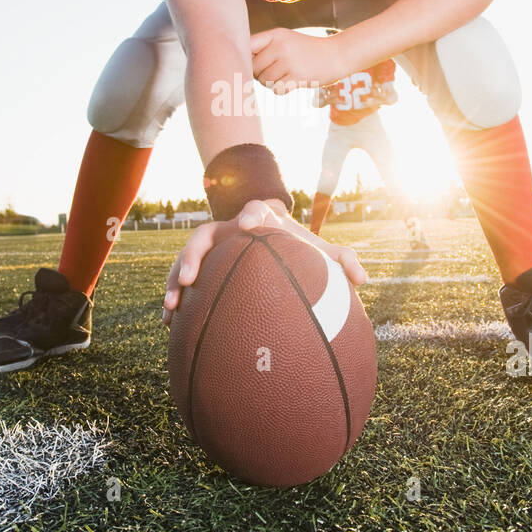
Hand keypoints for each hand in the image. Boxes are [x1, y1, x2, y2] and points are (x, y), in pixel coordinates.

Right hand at [162, 197, 368, 324]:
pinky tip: (168, 321)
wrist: (267, 231)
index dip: (253, 215)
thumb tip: (362, 279)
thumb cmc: (295, 244)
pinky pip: (180, 278)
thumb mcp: (318, 249)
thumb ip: (341, 259)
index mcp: (259, 221)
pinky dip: (173, 296)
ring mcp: (210, 246)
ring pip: (185, 258)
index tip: (250, 225)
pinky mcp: (199, 264)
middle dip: (192, 254)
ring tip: (170, 307)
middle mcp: (227, 230)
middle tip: (189, 277)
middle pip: (203, 235)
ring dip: (174, 279)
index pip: (255, 210)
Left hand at [249, 28, 343, 95]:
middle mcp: (280, 46)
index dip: (244, 57)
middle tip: (275, 72)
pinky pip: (276, 89)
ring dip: (272, 83)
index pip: (247, 45)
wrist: (336, 55)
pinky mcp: (298, 77)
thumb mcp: (286, 40)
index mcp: (275, 35)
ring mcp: (289, 61)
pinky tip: (291, 83)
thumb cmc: (307, 50)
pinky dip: (281, 90)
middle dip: (260, 74)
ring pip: (265, 81)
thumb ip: (265, 48)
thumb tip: (241, 64)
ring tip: (286, 76)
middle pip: (254, 67)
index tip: (251, 64)